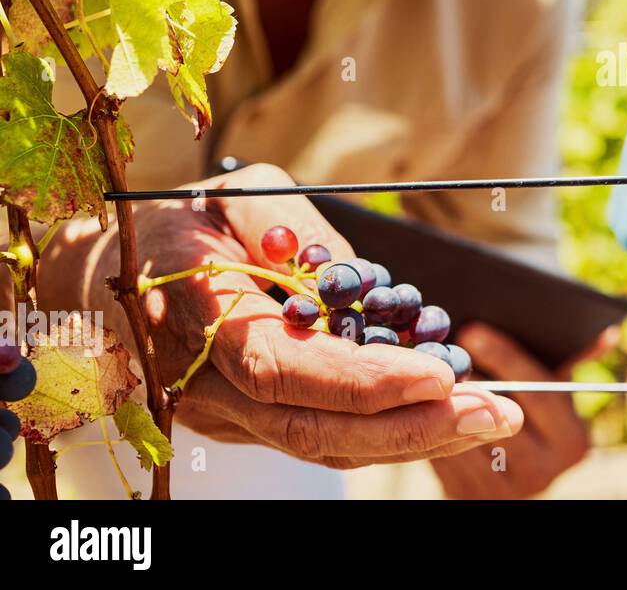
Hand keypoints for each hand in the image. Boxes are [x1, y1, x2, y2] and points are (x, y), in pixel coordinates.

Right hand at [45, 163, 524, 468]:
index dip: (364, 382)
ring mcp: (228, 414)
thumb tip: (346, 272)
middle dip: (411, 426)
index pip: (287, 369)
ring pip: (323, 446)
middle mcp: (211, 385)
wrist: (121, 273)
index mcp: (202, 318)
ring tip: (488, 419)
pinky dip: (389, 432)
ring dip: (413, 438)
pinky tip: (446, 417)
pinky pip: (323, 438)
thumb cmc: (188, 222)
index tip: (438, 374)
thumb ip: (287, 221)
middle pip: (314, 428)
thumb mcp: (237, 192)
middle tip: (494, 414)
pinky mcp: (252, 422)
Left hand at [432, 323, 588, 498]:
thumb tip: (607, 332)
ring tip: (421, 368)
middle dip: (464, 379)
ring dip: (438, 401)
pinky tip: (416, 400)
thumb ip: (573, 362)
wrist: (515, 476)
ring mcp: (505, 490)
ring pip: (463, 434)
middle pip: (496, 415)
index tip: (472, 331)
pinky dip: (425, 425)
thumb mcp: (557, 394)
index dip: (503, 358)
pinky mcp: (469, 498)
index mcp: (571, 440)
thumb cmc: (536, 419)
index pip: (537, 391)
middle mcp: (544, 470)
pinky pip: (441, 456)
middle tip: (436, 347)